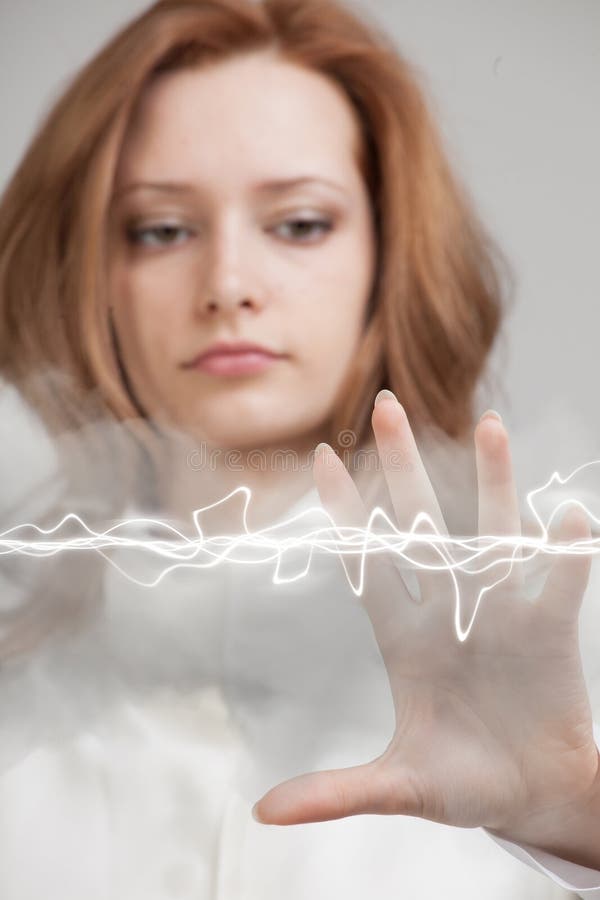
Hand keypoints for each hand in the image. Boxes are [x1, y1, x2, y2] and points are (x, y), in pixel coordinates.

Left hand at [252, 393, 598, 854]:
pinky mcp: (549, 630)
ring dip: (492, 484)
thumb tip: (264, 815)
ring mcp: (498, 613)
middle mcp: (447, 610)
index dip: (345, 514)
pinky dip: (562, 554)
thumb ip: (337, 792)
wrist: (532, 794)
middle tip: (385, 405)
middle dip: (403, 470)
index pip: (367, 563)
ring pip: (492, 535)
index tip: (320, 458)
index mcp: (403, 639)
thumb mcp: (399, 787)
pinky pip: (556, 583)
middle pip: (422, 526)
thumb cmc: (462, 783)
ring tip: (491, 427)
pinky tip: (565, 517)